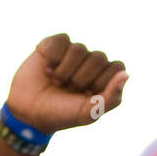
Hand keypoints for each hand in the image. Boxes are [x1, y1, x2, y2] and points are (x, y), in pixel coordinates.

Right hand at [6, 34, 127, 134]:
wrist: (30, 112)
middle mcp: (91, 64)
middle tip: (70, 90)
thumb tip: (126, 74)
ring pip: (80, 48)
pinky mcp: (55, 44)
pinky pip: (63, 40)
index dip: (102, 81)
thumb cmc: (62, 114)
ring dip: (66, 71)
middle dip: (82, 78)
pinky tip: (47, 69)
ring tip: (57, 83)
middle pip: (99, 57)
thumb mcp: (90, 112)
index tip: (88, 95)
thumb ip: (112, 97)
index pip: (117, 67)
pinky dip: (54, 57)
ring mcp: (73, 53)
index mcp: (104, 80)